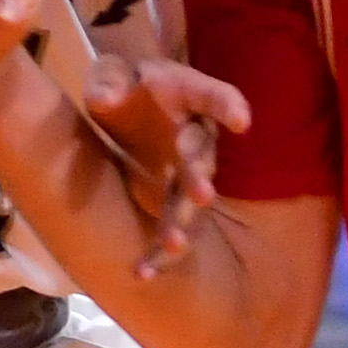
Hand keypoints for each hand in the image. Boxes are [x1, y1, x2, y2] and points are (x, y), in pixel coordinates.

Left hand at [81, 54, 253, 274]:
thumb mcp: (112, 74)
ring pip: (192, 199)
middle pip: (203, 157)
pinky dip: (159, 254)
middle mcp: (198, 137)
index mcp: (189, 95)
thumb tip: (105, 99)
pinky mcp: (174, 199)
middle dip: (200, 176)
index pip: (212, 97)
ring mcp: (190, 171)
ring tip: (175, 244)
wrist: (131, 105)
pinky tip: (144, 274)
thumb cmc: (125, 84)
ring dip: (185, 221)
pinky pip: (172, 226)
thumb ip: (109, 82)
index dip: (228, 107)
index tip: (242, 121)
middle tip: (203, 195)